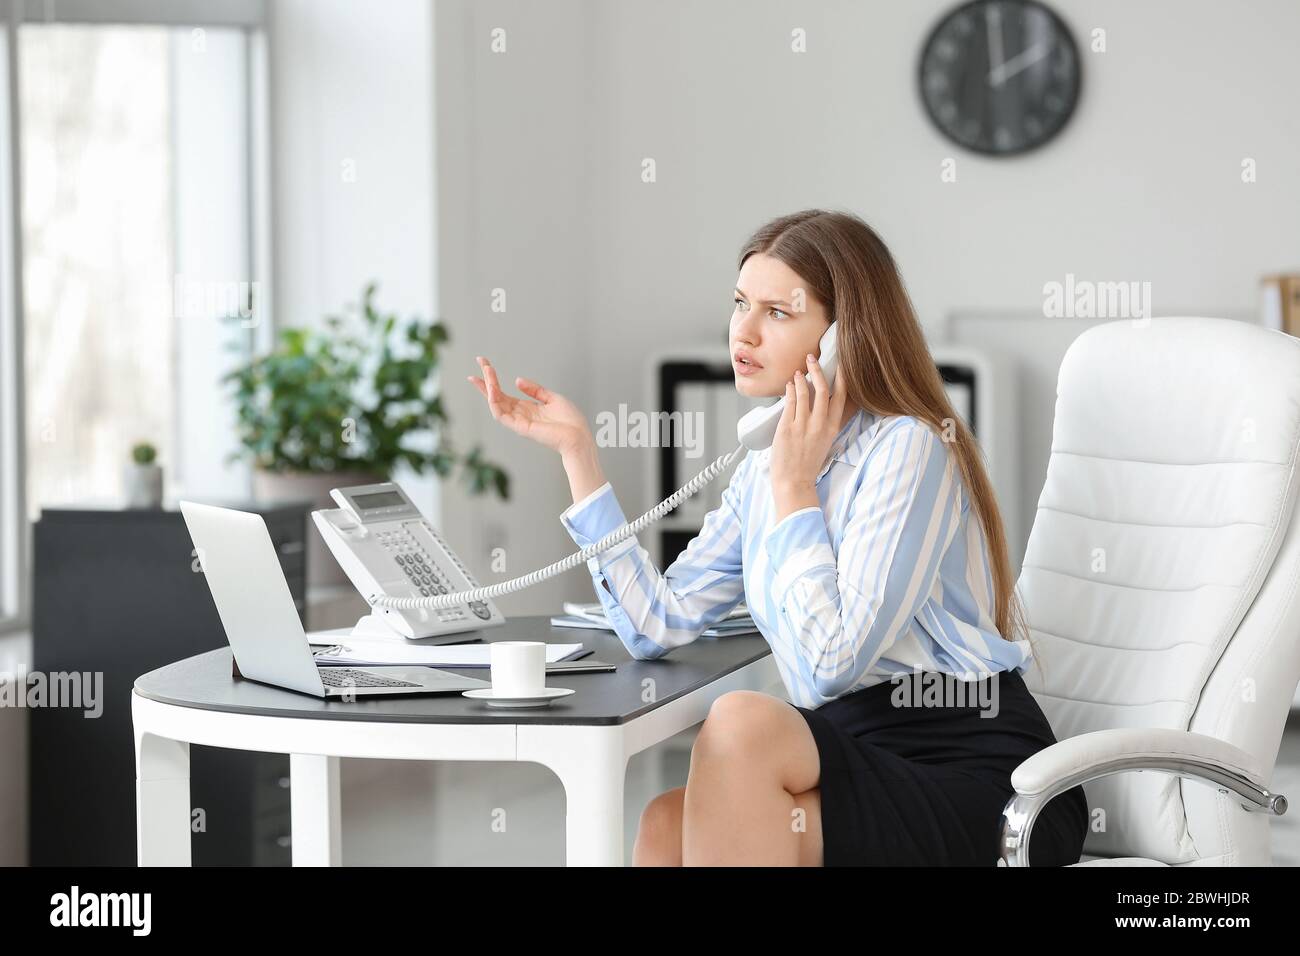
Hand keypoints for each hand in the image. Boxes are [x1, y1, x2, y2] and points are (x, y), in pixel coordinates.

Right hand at [467, 356, 593, 456]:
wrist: (579, 436)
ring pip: (496, 403)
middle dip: (486, 379)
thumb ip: (534, 390)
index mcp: (527, 408)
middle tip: (480, 360)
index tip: (484, 364)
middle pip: (496, 396)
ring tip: (487, 371)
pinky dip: (494, 402)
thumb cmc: (570, 421)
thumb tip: (516, 380)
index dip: (492, 379)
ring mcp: (518, 421)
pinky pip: (501, 415)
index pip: (503, 393)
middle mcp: (519, 414)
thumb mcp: (552, 398)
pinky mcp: (520, 427)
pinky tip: (492, 389)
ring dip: (489, 387)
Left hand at [770, 352, 847, 496]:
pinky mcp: (787, 428)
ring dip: (800, 379)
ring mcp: (803, 425)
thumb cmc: (808, 464)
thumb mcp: (824, 442)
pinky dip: (789, 391)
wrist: (794, 482)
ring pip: (804, 393)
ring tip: (798, 371)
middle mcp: (820, 425)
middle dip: (817, 370)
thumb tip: (820, 404)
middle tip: (812, 358)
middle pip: (823, 389)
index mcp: (832, 428)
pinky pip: (789, 403)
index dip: (841, 378)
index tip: (840, 365)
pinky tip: (788, 385)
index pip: (841, 397)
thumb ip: (824, 423)